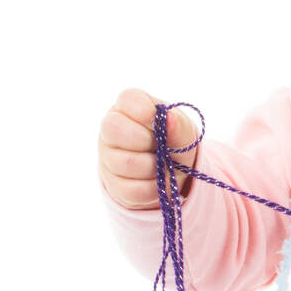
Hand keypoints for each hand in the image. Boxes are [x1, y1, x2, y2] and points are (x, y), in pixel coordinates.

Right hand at [98, 88, 199, 209]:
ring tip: (163, 165)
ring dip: (155, 168)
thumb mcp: (182, 130)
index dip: (148, 115)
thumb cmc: (174, 140)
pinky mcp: (113, 184)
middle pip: (116, 130)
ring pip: (126, 163)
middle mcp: (110, 127)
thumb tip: (170, 118)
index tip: (162, 125)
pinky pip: (133, 189)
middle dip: (148, 142)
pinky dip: (154, 188)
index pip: (128, 101)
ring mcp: (107, 156)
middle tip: (161, 147)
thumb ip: (178, 125)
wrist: (171, 169)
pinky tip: (158, 180)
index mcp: (127, 104)